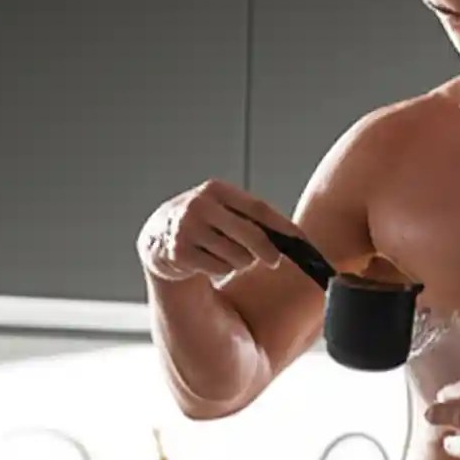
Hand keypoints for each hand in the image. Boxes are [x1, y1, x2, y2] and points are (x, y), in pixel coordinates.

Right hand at [137, 178, 294, 282]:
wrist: (158, 235)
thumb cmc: (203, 222)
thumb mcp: (223, 210)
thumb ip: (252, 219)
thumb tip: (292, 237)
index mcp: (217, 190)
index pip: (259, 208)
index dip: (283, 227)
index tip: (301, 241)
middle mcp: (200, 205)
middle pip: (251, 234)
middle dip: (268, 252)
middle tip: (274, 262)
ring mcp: (188, 228)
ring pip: (237, 256)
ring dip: (238, 262)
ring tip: (224, 254)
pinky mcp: (180, 252)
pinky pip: (218, 269)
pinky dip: (220, 269)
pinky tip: (207, 261)